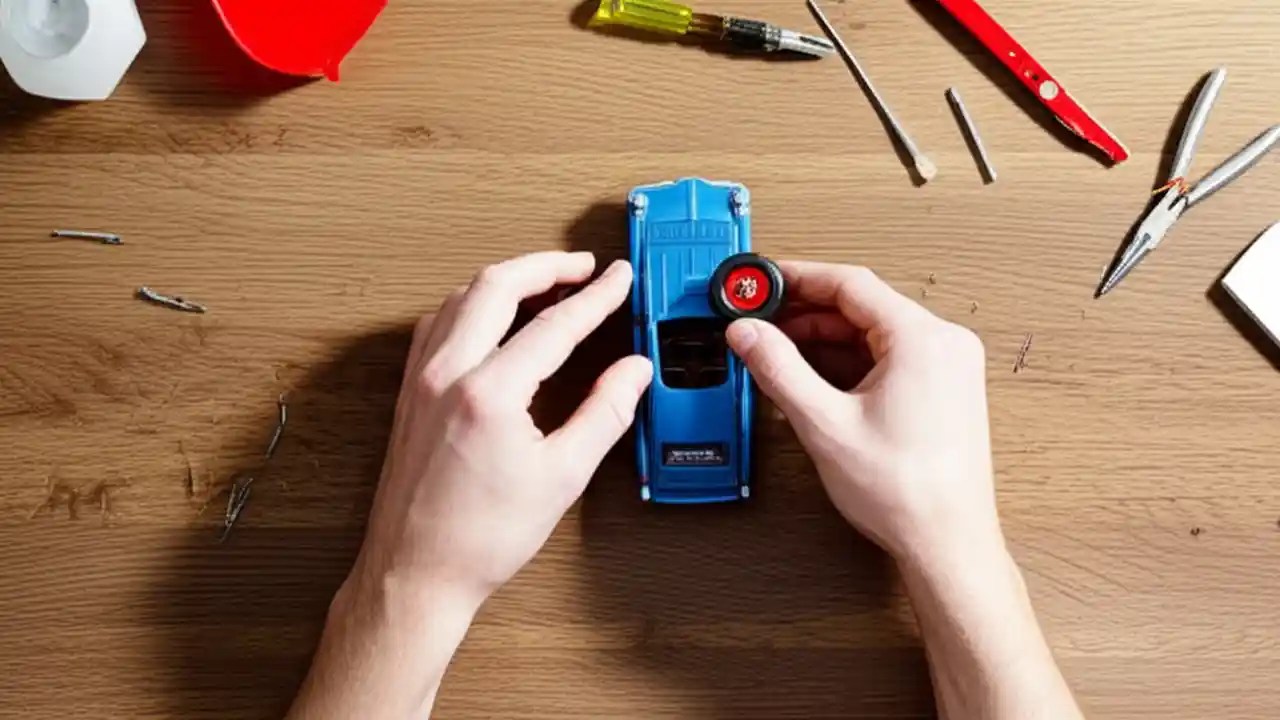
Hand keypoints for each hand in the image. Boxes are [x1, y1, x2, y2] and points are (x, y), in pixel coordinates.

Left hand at [350, 251, 651, 611]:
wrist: (417, 571)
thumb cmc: (478, 537)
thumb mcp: (562, 476)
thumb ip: (605, 413)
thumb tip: (632, 373)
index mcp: (488, 393)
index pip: (554, 324)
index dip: (595, 296)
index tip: (617, 280)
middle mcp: (446, 374)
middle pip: (497, 285)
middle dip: (546, 265)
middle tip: (582, 266)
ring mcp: (420, 379)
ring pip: (462, 296)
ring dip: (507, 279)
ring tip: (545, 282)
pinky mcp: (409, 391)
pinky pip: (439, 322)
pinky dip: (471, 303)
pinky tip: (491, 315)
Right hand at [725, 262, 999, 565]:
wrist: (946, 543)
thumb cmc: (907, 493)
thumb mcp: (824, 423)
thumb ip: (779, 369)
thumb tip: (748, 333)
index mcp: (923, 339)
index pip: (850, 284)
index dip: (798, 277)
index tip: (762, 280)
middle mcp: (943, 345)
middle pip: (861, 307)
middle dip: (805, 313)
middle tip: (759, 318)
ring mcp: (946, 368)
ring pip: (871, 334)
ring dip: (823, 339)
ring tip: (776, 351)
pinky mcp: (942, 390)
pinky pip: (886, 358)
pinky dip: (847, 363)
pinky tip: (812, 378)